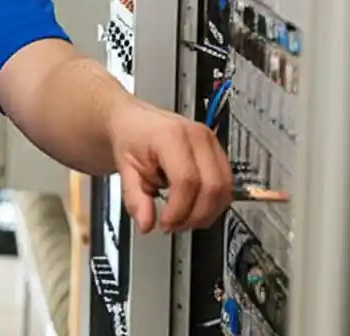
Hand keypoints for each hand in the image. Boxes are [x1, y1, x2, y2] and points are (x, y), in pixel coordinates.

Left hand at [109, 100, 232, 233]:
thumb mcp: (124, 169)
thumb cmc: (131, 138)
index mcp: (171, 136)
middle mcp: (198, 137)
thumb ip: (135, 198)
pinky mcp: (219, 153)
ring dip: (206, 213)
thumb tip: (146, 223)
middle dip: (195, 215)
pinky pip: (226, 185)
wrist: (136, 123)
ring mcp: (212, 143)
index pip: (187, 180)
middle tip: (174, 225)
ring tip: (182, 219)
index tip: (165, 223)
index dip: (179, 209)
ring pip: (225, 189)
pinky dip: (212, 204)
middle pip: (212, 187)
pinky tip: (192, 209)